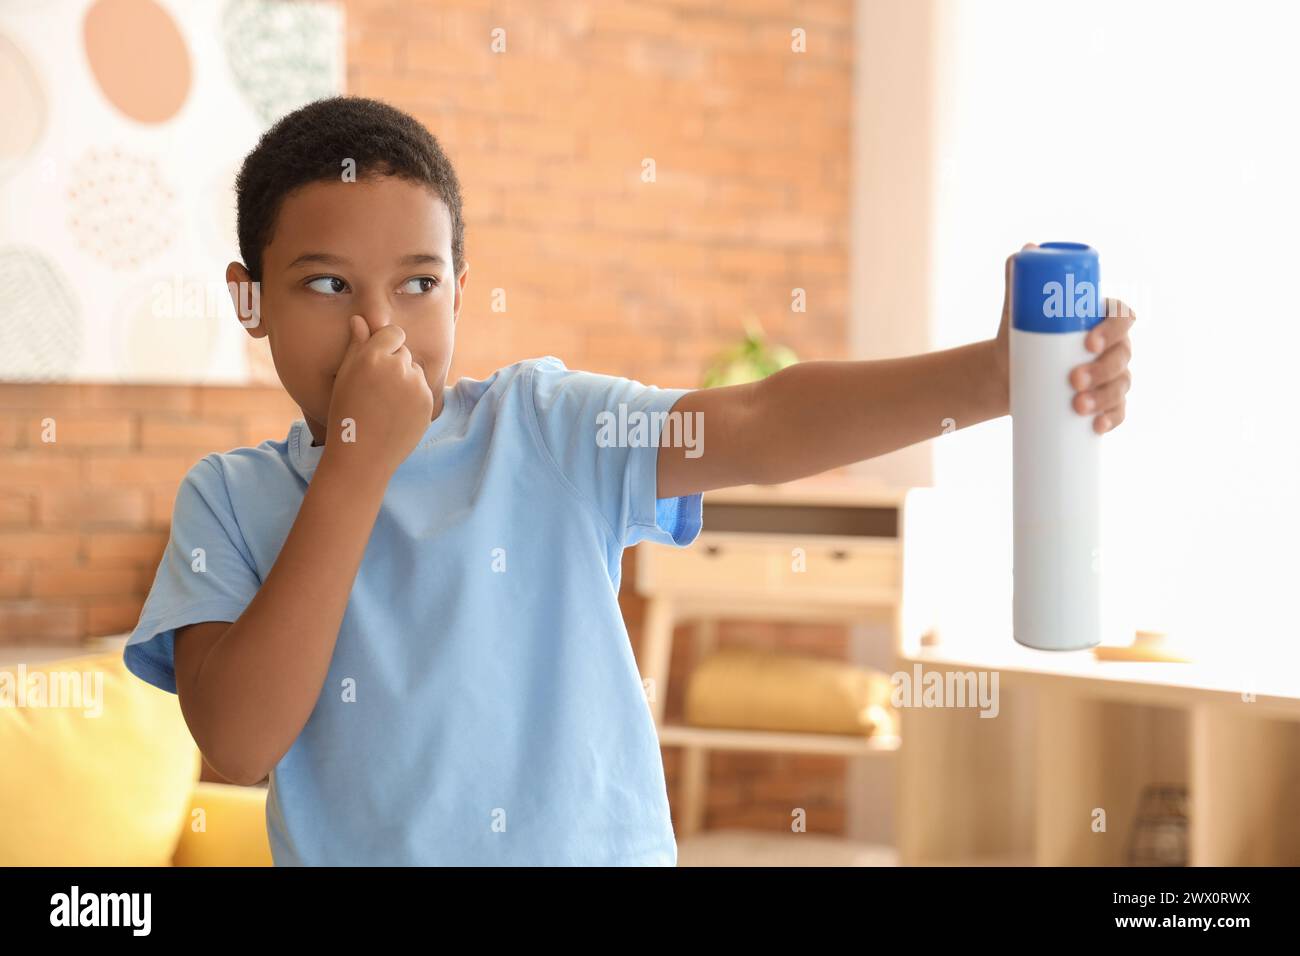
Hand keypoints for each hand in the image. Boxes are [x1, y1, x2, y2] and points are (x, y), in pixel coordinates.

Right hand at [321, 314, 434, 476]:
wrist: (361, 454)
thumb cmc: (346, 413)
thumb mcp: (345, 376)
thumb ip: (357, 345)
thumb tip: (360, 319)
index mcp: (373, 356)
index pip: (394, 333)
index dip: (386, 347)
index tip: (377, 365)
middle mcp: (397, 366)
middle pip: (405, 353)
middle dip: (395, 365)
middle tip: (377, 390)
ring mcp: (415, 385)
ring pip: (415, 372)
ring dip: (406, 382)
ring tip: (385, 404)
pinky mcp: (427, 402)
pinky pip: (423, 391)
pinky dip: (413, 399)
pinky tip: (396, 415)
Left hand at [993, 243, 1134, 433]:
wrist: (1005, 375)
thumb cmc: (1018, 336)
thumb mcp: (1017, 309)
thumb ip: (1020, 278)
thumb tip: (1026, 249)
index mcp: (1101, 318)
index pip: (1122, 317)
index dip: (1112, 330)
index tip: (1087, 343)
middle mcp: (1113, 345)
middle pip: (1123, 354)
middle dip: (1103, 370)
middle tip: (1073, 380)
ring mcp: (1111, 375)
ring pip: (1122, 384)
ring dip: (1105, 397)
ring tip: (1077, 406)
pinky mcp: (1102, 401)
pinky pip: (1118, 410)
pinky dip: (1112, 419)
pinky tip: (1098, 426)